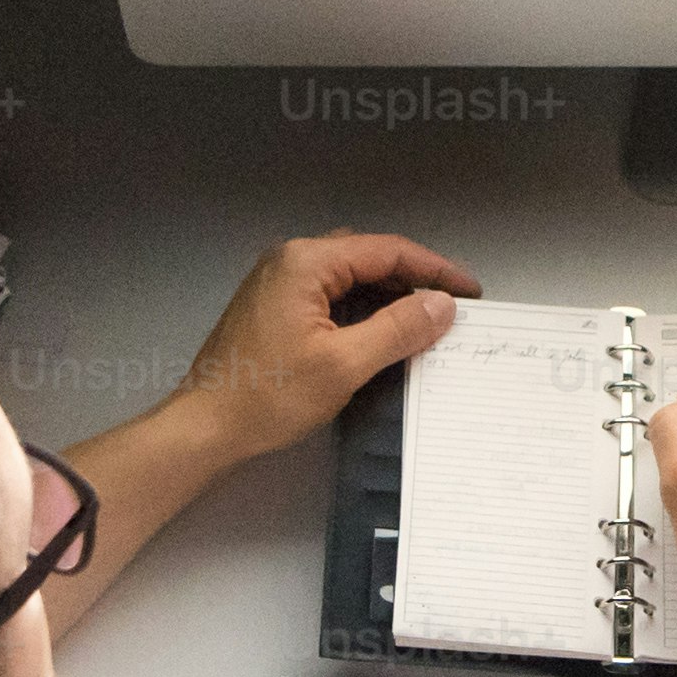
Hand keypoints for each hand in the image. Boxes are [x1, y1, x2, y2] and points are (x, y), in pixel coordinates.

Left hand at [172, 233, 478, 459]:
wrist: (205, 426)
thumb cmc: (266, 396)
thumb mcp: (343, 365)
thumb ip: (397, 330)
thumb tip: (442, 305)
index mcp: (306, 262)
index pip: (386, 251)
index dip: (434, 270)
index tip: (471, 292)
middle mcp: (291, 261)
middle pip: (368, 259)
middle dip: (414, 282)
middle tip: (454, 309)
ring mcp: (280, 283)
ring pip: (351, 280)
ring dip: (389, 298)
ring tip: (428, 323)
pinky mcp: (276, 307)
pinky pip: (332, 297)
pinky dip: (363, 312)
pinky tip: (385, 334)